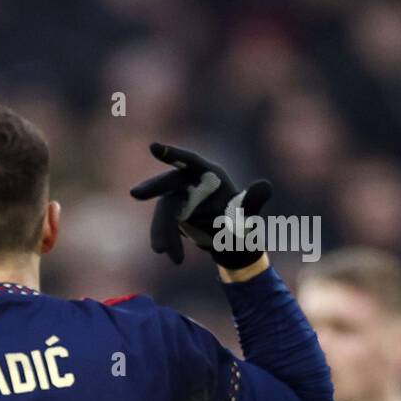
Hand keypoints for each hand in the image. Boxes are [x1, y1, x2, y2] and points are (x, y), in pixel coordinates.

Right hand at [129, 142, 271, 268]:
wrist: (231, 245)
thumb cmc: (242, 226)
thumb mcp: (248, 215)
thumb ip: (253, 201)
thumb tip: (265, 186)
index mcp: (211, 175)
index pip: (190, 161)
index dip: (173, 154)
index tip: (153, 147)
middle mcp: (192, 183)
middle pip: (169, 182)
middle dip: (152, 187)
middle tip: (135, 194)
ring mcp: (180, 198)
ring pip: (164, 210)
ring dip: (162, 230)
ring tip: (162, 251)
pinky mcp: (173, 214)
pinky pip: (163, 224)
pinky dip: (164, 238)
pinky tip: (168, 254)